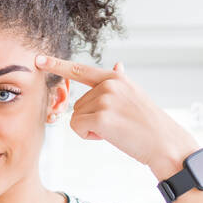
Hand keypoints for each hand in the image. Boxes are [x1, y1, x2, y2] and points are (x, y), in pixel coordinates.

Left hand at [34, 53, 199, 173]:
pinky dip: (88, 136)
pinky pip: (77, 127)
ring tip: (117, 130)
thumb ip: (119, 81)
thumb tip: (117, 64)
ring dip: (91, 129)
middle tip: (117, 125)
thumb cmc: (149, 124)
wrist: (165, 143)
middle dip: (91, 119)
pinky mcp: (101, 117)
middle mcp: (109, 85)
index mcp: (115, 78)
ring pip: (76, 117)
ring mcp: (105, 100)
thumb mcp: (134, 95)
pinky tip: (109, 136)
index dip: (57, 64)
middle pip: (77, 105)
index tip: (37, 59)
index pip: (80, 69)